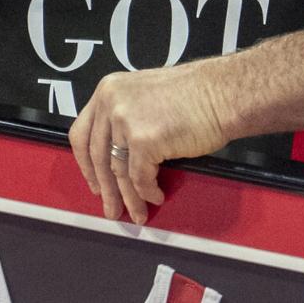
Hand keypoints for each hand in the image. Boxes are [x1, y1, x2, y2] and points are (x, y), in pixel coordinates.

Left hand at [68, 62, 230, 223]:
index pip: (81, 133)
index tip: (94, 183)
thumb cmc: (195, 94)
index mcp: (108, 89)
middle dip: (106, 189)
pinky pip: (140, 178)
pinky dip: (147, 192)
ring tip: (136, 213)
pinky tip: (156, 197)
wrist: (222, 92)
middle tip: (111, 209)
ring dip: (129, 198)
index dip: (85, 165)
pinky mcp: (143, 140)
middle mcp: (111, 103)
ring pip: (119, 171)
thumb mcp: (145, 95)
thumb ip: (125, 117)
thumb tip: (117, 156)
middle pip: (98, 157)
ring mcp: (125, 121)